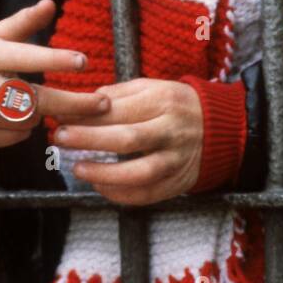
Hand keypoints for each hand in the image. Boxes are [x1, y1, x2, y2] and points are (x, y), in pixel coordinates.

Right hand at [0, 0, 109, 148]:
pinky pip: (14, 139)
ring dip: (42, 116)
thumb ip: (23, 23)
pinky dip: (24, 131)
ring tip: (40, 104)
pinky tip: (19, 119)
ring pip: (26, 121)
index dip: (55, 60)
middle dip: (71, 103)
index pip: (25, 57)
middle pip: (33, 99)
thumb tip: (50, 4)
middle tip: (101, 104)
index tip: (83, 61)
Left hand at [52, 78, 203, 205]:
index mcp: (163, 101)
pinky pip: (148, 194)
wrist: (222, 127)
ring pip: (139, 173)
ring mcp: (177, 160)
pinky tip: (100, 186)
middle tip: (61, 138)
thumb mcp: (152, 88)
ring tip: (78, 168)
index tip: (62, 116)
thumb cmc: (176, 105)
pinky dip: (121, 194)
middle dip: (89, 140)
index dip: (87, 115)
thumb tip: (82, 103)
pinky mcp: (179, 182)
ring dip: (104, 173)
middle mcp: (172, 131)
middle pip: (126, 139)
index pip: (119, 110)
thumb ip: (118, 95)